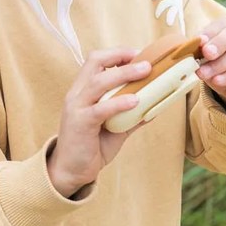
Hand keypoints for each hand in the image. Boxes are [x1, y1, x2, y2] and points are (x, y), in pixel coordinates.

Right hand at [47, 47, 151, 197]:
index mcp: (83, 91)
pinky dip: (119, 102)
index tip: (139, 54)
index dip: (117, 54)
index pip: (96, 61)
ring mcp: (76, 108)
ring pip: (98, 82)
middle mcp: (77, 95)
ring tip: (145, 72)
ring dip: (124, 74)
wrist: (70, 171)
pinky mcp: (80, 124)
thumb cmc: (90, 146)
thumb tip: (155, 106)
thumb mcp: (114, 128)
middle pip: (95, 63)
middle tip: (146, 62)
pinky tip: (135, 101)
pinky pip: (100, 109)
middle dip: (121, 58)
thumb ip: (131, 116)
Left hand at [197, 17, 225, 114]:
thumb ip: (202, 49)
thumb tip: (191, 44)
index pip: (223, 24)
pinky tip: (217, 80)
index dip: (210, 32)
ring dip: (220, 65)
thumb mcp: (208, 56)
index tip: (198, 41)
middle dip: (219, 44)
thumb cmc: (221, 65)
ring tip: (203, 73)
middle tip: (206, 54)